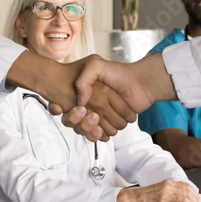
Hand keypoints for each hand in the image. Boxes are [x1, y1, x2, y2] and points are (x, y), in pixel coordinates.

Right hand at [51, 55, 172, 139]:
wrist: (140, 83)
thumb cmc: (119, 73)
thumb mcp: (95, 65)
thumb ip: (83, 79)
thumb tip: (79, 101)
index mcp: (81, 93)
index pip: (63, 106)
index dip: (60, 109)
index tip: (64, 107)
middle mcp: (87, 105)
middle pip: (72, 121)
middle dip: (75, 120)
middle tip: (84, 112)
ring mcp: (97, 116)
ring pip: (83, 130)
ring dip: (87, 128)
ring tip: (95, 119)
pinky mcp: (107, 125)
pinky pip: (96, 136)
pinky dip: (97, 135)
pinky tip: (100, 129)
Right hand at [116, 180, 200, 201]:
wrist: (134, 197)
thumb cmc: (146, 195)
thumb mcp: (160, 188)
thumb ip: (171, 190)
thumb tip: (184, 196)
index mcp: (168, 183)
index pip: (186, 186)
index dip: (194, 193)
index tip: (197, 199)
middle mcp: (167, 188)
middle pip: (187, 193)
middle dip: (195, 201)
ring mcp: (164, 196)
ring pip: (184, 200)